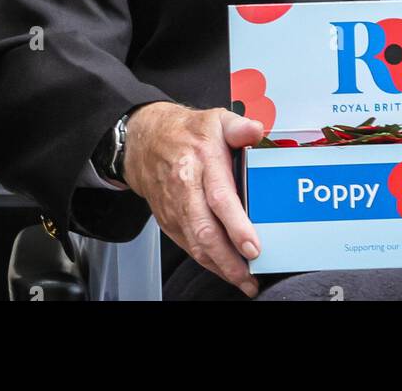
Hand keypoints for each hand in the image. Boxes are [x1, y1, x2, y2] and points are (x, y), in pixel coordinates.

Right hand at [123, 101, 263, 296]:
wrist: (145, 142)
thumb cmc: (186, 133)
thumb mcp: (216, 120)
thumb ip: (239, 127)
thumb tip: (256, 130)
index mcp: (202, 159)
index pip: (220, 197)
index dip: (237, 225)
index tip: (253, 245)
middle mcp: (186, 186)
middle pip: (205, 230)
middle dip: (228, 259)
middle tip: (250, 275)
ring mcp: (175, 207)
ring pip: (195, 244)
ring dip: (220, 266)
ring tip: (244, 280)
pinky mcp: (169, 221)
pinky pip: (188, 246)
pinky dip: (207, 262)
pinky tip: (225, 269)